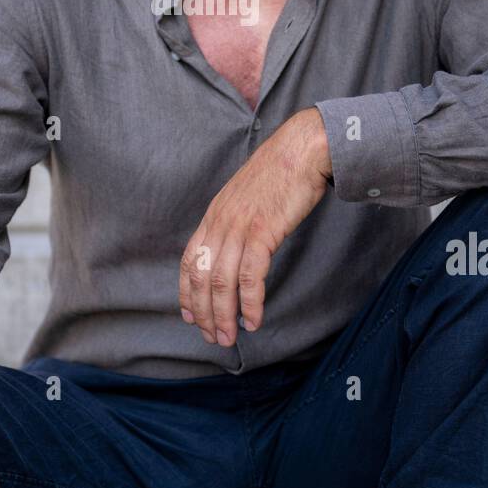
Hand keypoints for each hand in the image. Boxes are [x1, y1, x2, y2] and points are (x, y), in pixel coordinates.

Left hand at [179, 106, 331, 345]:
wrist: (301, 149)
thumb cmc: (280, 172)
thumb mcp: (246, 196)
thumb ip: (236, 220)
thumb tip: (237, 245)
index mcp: (214, 215)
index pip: (189, 261)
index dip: (186, 292)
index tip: (189, 316)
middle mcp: (220, 222)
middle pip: (201, 277)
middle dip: (203, 313)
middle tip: (212, 337)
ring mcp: (239, 227)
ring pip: (221, 282)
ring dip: (224, 315)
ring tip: (229, 337)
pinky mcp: (263, 231)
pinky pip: (250, 276)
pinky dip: (250, 303)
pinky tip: (253, 319)